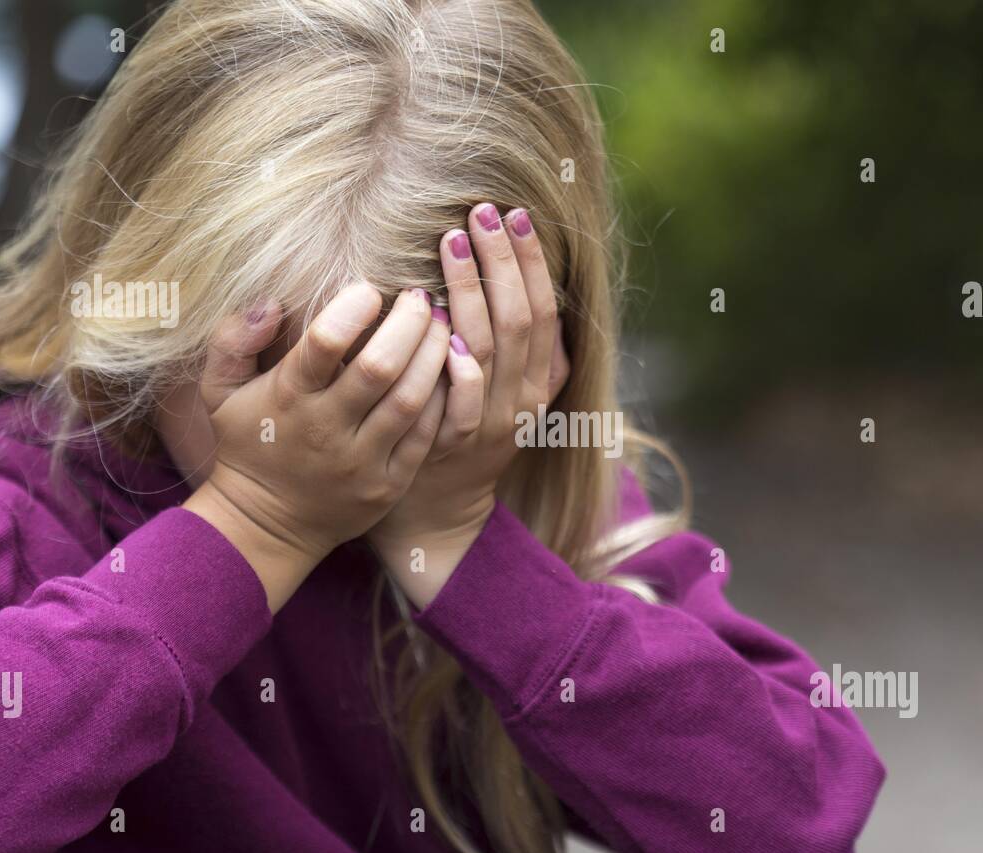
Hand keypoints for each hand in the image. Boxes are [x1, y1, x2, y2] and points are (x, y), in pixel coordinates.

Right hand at [184, 282, 450, 609]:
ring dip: (435, 354)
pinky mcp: (389, 484)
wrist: (267, 525)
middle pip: (381, 367)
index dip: (353, 309)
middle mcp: (326, 429)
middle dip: (410, 323)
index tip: (371, 289)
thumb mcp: (220, 393)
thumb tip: (270, 302)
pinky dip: (445, 397)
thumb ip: (233, 340)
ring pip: (411, 399)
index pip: (324, 344)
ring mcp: (361, 460)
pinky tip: (452, 368)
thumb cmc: (249, 443)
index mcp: (288, 398)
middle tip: (423, 297)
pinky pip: (427, 435)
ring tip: (444, 324)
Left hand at [368, 204, 569, 606]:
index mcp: (538, 381)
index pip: (543, 310)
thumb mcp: (511, 394)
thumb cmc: (468, 433)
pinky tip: (440, 322)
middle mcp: (520, 400)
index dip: (532, 263)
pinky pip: (460, 398)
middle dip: (502, 262)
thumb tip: (543, 295)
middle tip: (481, 214)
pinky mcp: (450, 442)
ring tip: (451, 241)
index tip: (517, 216)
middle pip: (517, 320)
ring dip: (472, 291)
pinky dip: (456, 362)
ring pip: (488, 347)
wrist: (441, 508)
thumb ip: (530, 354)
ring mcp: (487, 422)